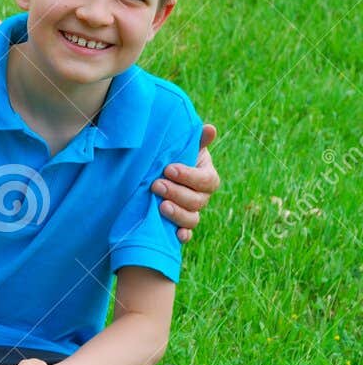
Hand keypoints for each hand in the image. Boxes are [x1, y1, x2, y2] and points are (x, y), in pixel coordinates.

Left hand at [152, 123, 219, 243]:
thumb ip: (196, 140)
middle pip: (198, 201)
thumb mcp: (183, 147)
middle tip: (156, 185)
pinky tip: (176, 234)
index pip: (207, 180)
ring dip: (178, 214)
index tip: (168, 169)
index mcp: (206, 176)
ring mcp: (191, 212)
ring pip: (192, 219)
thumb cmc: (172, 156)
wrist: (154, 172)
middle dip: (177, 193)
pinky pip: (185, 233)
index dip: (189, 176)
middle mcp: (201, 196)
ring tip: (160, 206)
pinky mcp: (178, 224)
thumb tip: (210, 129)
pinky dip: (182, 235)